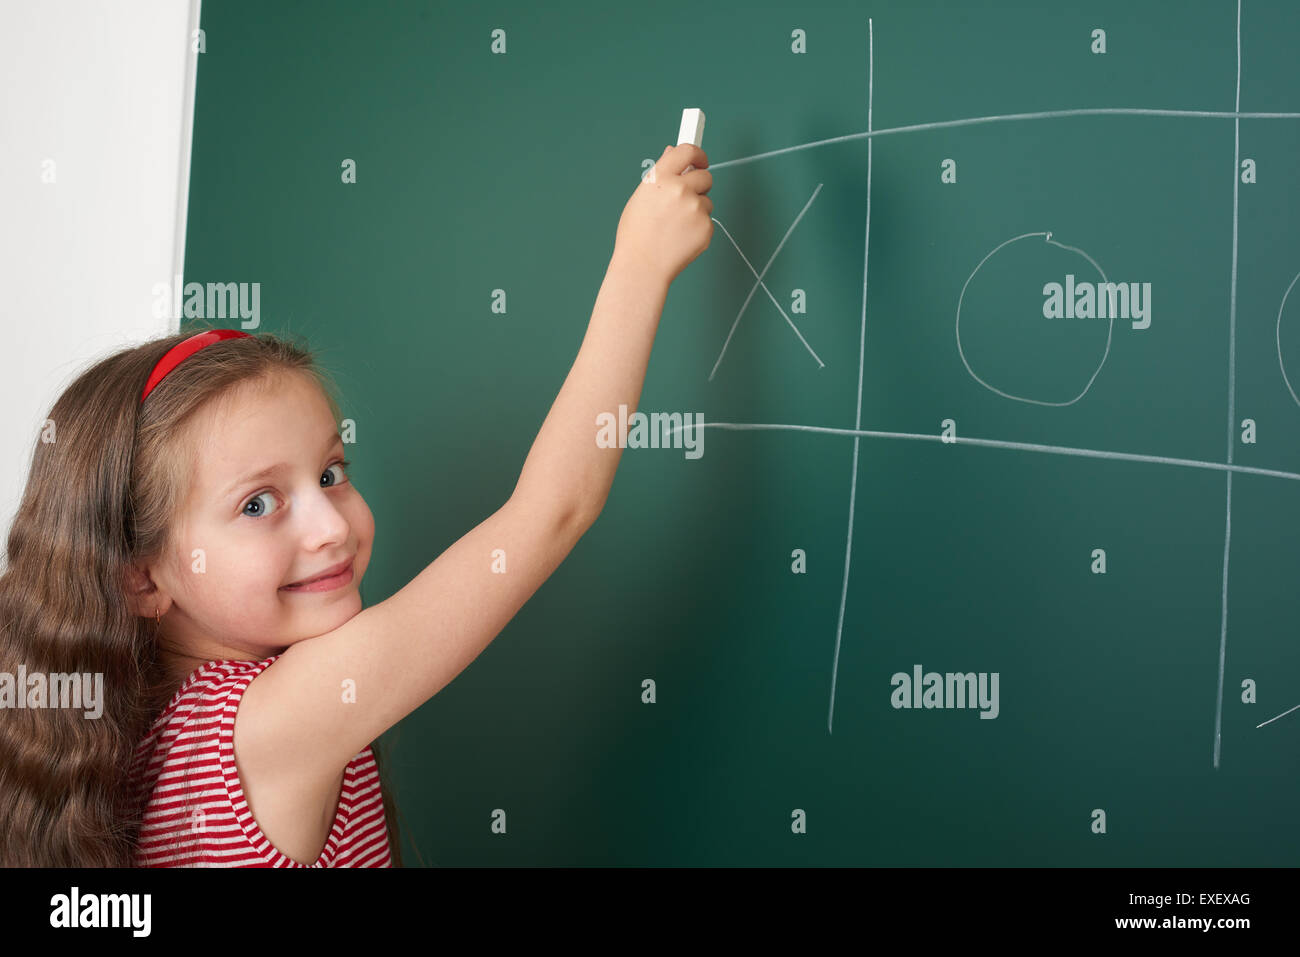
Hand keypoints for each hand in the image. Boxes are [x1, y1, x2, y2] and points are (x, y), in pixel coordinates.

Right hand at [612, 144, 712, 286]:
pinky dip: (698, 228)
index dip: (698, 154)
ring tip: (675, 226)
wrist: (642, 265)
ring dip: (697, 209)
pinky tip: (680, 237)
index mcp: (660, 177)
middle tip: (685, 201)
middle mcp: (680, 188)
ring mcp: (695, 208)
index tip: (701, 160)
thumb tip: (672, 152)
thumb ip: (661, 174)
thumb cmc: (636, 234)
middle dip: (699, 186)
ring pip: (707, 201)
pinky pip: (707, 221)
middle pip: (706, 176)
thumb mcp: (641, 197)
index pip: (688, 151)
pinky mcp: (706, 227)